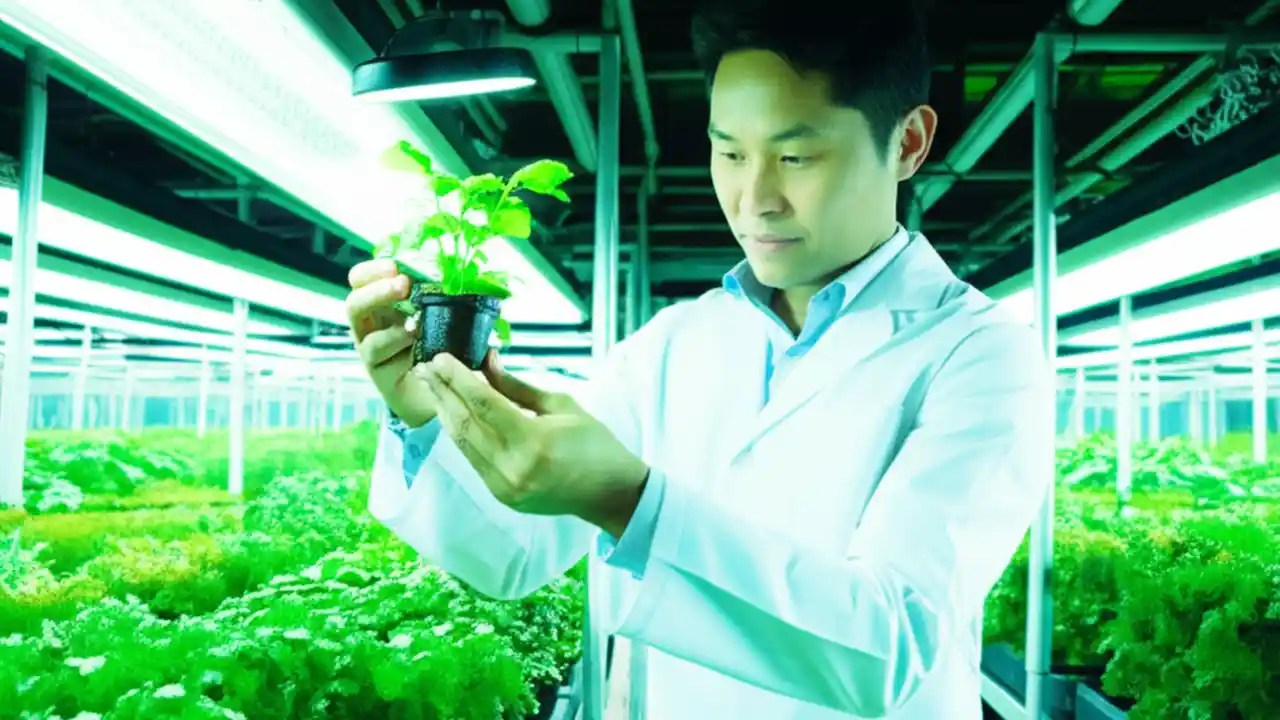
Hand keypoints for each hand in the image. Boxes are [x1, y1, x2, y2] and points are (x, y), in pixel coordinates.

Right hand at [346, 258, 435, 426]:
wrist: (445, 395)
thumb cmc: (443, 350)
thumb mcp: (443, 318)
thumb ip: (442, 297)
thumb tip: (455, 271)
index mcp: (384, 306)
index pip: (362, 280)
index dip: (372, 270)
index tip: (395, 265)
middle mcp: (372, 325)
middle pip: (355, 300)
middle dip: (376, 288)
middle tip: (402, 283)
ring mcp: (371, 348)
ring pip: (358, 321)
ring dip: (380, 305)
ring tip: (408, 305)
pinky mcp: (378, 370)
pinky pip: (375, 350)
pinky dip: (393, 338)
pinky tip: (413, 335)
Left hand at [422, 351, 648, 536]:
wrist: (609, 494)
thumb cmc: (594, 444)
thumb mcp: (561, 405)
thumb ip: (517, 387)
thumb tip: (486, 361)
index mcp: (532, 440)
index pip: (483, 402)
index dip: (458, 378)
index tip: (440, 357)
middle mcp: (511, 466)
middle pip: (465, 422)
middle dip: (442, 391)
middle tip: (425, 367)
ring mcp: (502, 486)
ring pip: (462, 442)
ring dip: (444, 412)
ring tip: (431, 387)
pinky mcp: (500, 495)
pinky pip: (471, 458)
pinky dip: (459, 434)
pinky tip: (451, 414)